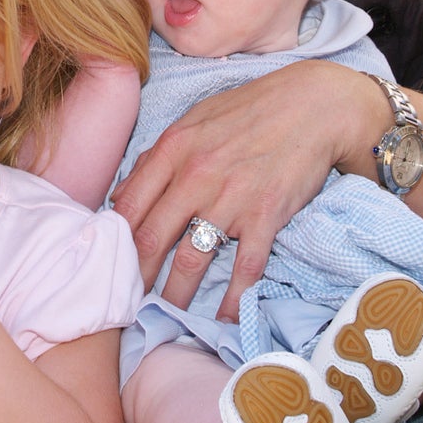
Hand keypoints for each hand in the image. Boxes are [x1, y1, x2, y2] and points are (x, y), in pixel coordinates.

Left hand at [110, 61, 372, 320]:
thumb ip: (157, 156)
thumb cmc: (249, 110)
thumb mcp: (194, 120)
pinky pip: (245, 267)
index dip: (113, 241)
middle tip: (127, 301)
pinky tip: (224, 317)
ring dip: (176, 295)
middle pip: (151, 238)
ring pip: (191, 260)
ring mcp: (231, 199)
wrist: (313, 105)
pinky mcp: (266, 216)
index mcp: (173, 150)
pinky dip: (234, 299)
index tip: (109, 263)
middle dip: (135, 276)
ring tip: (167, 315)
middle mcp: (195, 176)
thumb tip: (123, 193)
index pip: (129, 206)